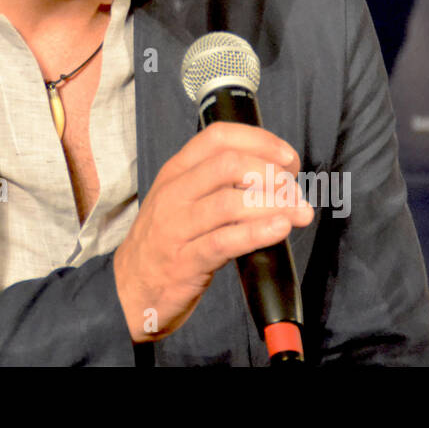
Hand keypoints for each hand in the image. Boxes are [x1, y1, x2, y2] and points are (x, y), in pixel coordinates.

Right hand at [112, 121, 314, 342]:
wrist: (130, 289)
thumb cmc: (166, 242)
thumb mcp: (184, 201)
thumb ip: (219, 185)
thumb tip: (275, 176)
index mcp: (176, 171)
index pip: (218, 137)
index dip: (260, 142)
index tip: (288, 159)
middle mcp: (174, 193)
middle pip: (228, 165)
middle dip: (271, 174)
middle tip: (294, 191)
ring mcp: (176, 227)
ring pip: (229, 202)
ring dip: (273, 204)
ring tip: (298, 213)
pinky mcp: (185, 261)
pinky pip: (224, 241)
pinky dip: (257, 233)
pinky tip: (279, 229)